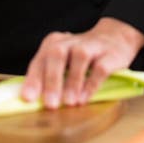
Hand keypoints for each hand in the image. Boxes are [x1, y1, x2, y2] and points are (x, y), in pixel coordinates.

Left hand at [20, 17, 143, 109]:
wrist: (115, 38)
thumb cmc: (82, 57)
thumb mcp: (64, 62)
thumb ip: (49, 77)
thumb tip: (34, 102)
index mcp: (55, 43)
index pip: (41, 59)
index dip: (34, 78)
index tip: (28, 98)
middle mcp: (71, 41)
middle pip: (57, 54)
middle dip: (52, 79)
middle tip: (50, 104)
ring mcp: (92, 45)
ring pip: (79, 57)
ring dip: (72, 81)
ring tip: (69, 103)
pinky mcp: (110, 54)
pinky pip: (100, 67)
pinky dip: (91, 84)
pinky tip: (84, 98)